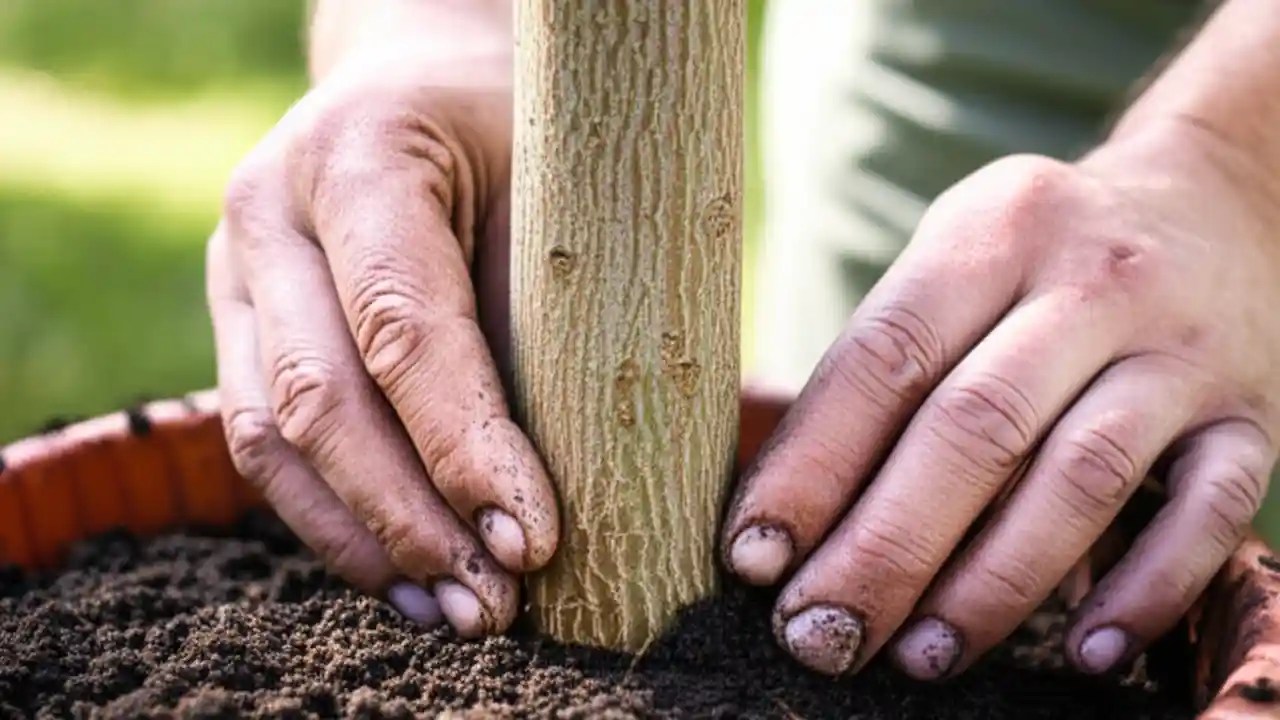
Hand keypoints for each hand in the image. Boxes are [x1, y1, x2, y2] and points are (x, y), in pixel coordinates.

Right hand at [205, 40, 556, 637]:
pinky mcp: (238, 326)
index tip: (535, 540)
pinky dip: (333, 523)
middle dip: (413, 519)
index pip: (404, 327)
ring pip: (273, 438)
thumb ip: (551, 312)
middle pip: (322, 399)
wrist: (421, 81)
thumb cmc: (516, 132)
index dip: (466, 449)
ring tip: (453, 614)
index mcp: (357, 155)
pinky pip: (264, 443)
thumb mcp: (554, 185)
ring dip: (366, 543)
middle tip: (495, 605)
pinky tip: (401, 580)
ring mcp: (237, 272)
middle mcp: (271, 214)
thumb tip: (592, 479)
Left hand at [722, 120, 1279, 678]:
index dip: (812, 466)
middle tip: (819, 633)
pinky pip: (1209, 514)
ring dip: (992, 584)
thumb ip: (883, 361)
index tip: (755, 558)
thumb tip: (782, 506)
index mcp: (995, 230)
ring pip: (1079, 478)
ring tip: (919, 657)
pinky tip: (1085, 650)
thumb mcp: (958, 256)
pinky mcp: (1250, 416)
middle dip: (884, 548)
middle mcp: (1093, 281)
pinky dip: (1146, 588)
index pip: (886, 357)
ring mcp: (1180, 350)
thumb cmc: (1040, 257)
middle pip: (974, 428)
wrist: (1213, 204)